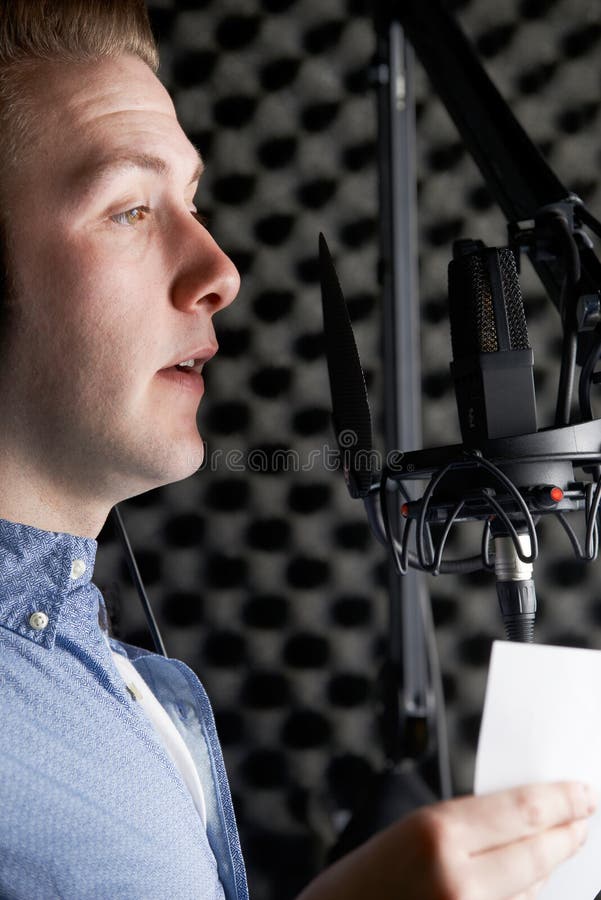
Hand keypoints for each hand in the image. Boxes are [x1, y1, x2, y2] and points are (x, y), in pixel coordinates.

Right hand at [296, 781, 596, 899]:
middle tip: (582, 821)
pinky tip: (519, 886)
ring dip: (543, 870)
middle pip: (539, 851)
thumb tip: (519, 820)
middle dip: (567, 834)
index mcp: (436, 833)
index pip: (524, 810)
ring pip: (532, 889)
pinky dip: (522, 898)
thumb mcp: (405, 835)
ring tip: (545, 852)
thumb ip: (461, 826)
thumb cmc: (355, 888)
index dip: (562, 799)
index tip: (582, 794)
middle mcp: (459, 881)